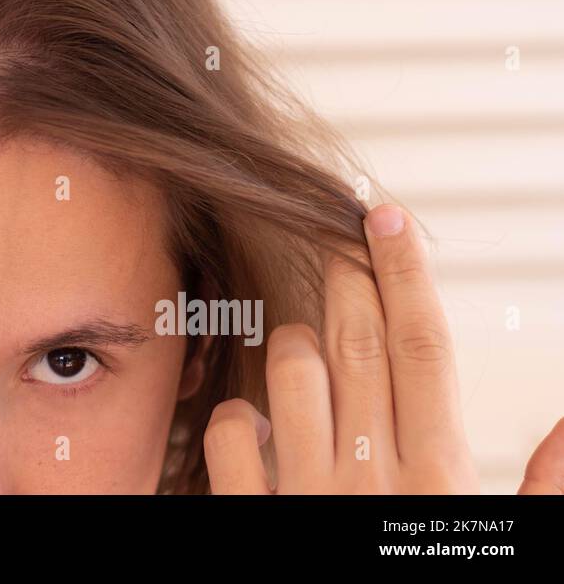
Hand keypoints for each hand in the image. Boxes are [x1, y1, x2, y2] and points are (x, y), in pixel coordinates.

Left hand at [204, 203, 563, 493]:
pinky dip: (239, 416)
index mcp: (437, 479)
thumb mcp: (501, 550)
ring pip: (289, 371)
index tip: (386, 213)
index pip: (424, 348)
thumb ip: (544, 492)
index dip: (405, 272)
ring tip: (310, 351)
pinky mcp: (252, 516)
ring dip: (296, 346)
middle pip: (358, 343)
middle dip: (350, 276)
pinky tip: (259, 425)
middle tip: (344, 232)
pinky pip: (230, 434)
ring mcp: (304, 494)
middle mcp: (369, 477)